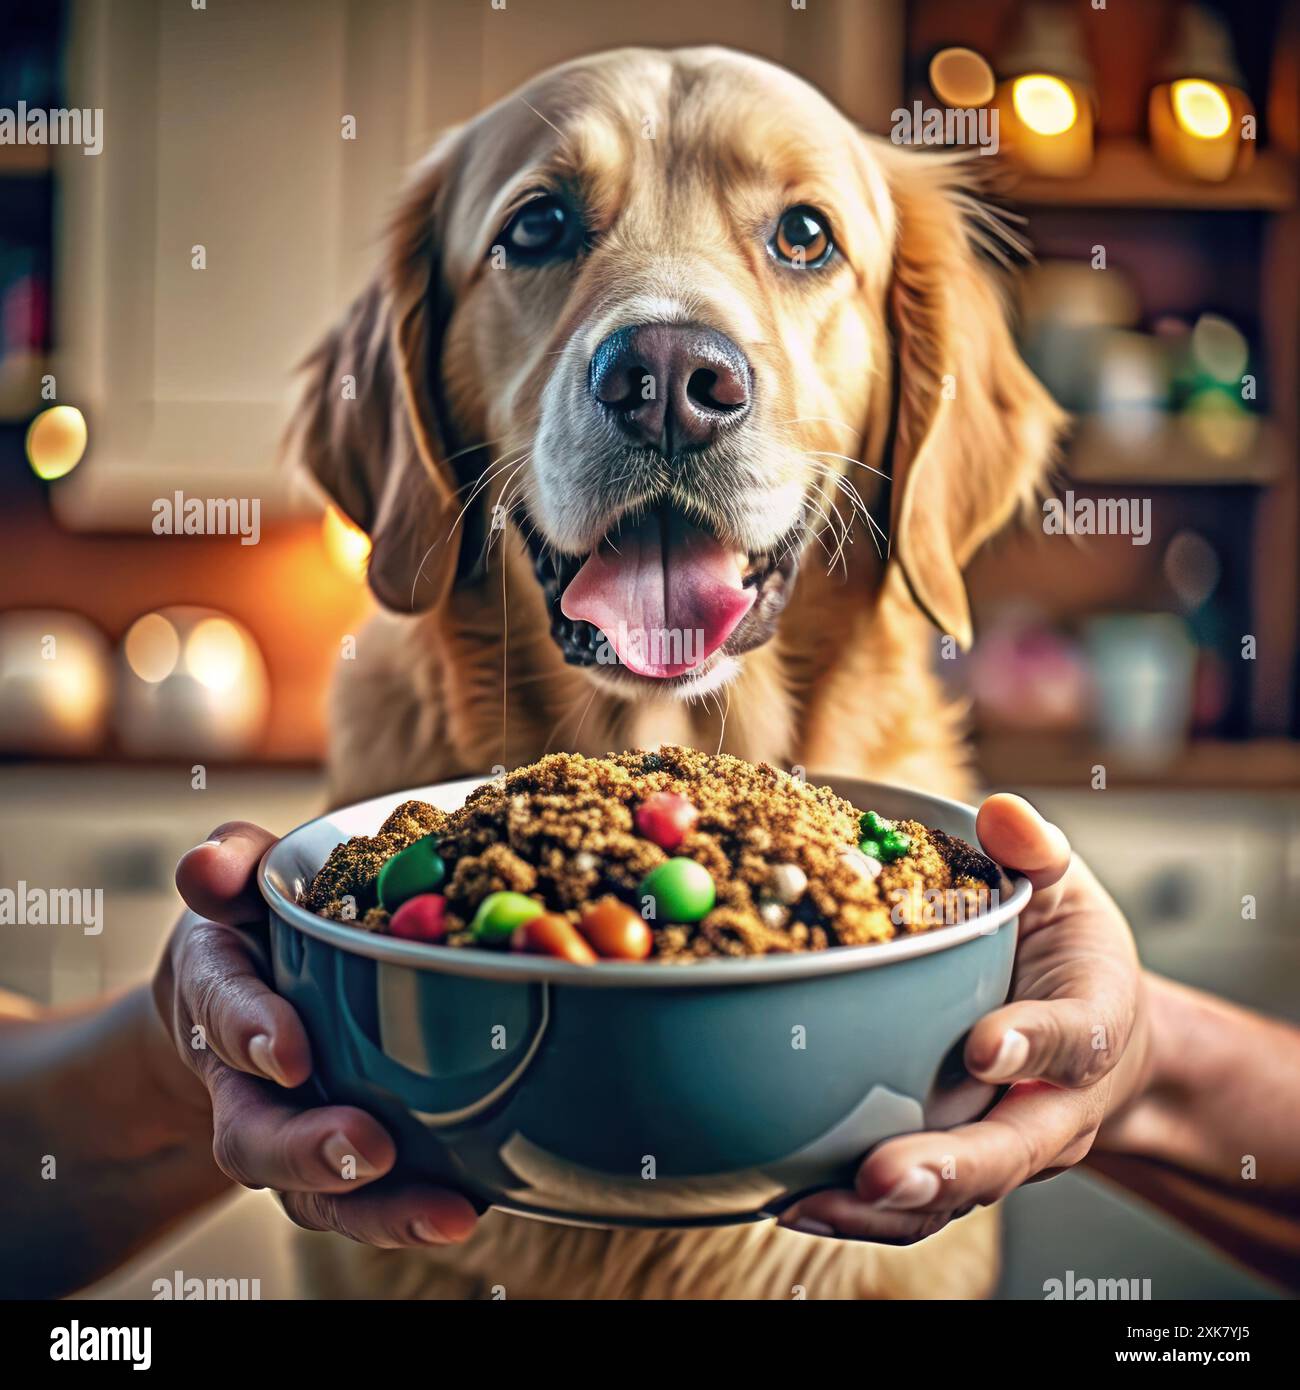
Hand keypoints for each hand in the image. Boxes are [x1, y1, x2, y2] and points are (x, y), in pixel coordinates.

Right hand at [154, 822, 477, 1247]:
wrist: (251, 993)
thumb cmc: (260, 922)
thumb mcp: (245, 877)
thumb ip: (230, 864)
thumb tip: (205, 866)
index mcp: (218, 993)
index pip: (222, 1012)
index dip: (250, 1033)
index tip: (291, 1053)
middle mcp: (243, 1081)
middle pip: (255, 1137)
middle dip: (309, 1150)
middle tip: (371, 1149)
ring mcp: (293, 1131)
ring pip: (316, 1192)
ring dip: (378, 1209)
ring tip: (447, 1213)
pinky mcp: (349, 1160)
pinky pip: (370, 1201)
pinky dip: (416, 1211)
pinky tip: (479, 1204)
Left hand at [778, 793, 1149, 1241]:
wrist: (1101, 1032)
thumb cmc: (1068, 948)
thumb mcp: (1066, 887)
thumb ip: (1039, 850)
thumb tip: (999, 813)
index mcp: (1094, 1024)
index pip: (1078, 1038)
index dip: (1036, 1044)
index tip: (986, 1047)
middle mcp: (1056, 1104)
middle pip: (1013, 1150)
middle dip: (949, 1166)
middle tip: (884, 1171)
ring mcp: (1010, 1145)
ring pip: (961, 1193)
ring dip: (889, 1207)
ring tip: (811, 1205)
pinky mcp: (965, 1162)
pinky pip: (922, 1203)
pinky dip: (862, 1210)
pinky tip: (794, 1203)